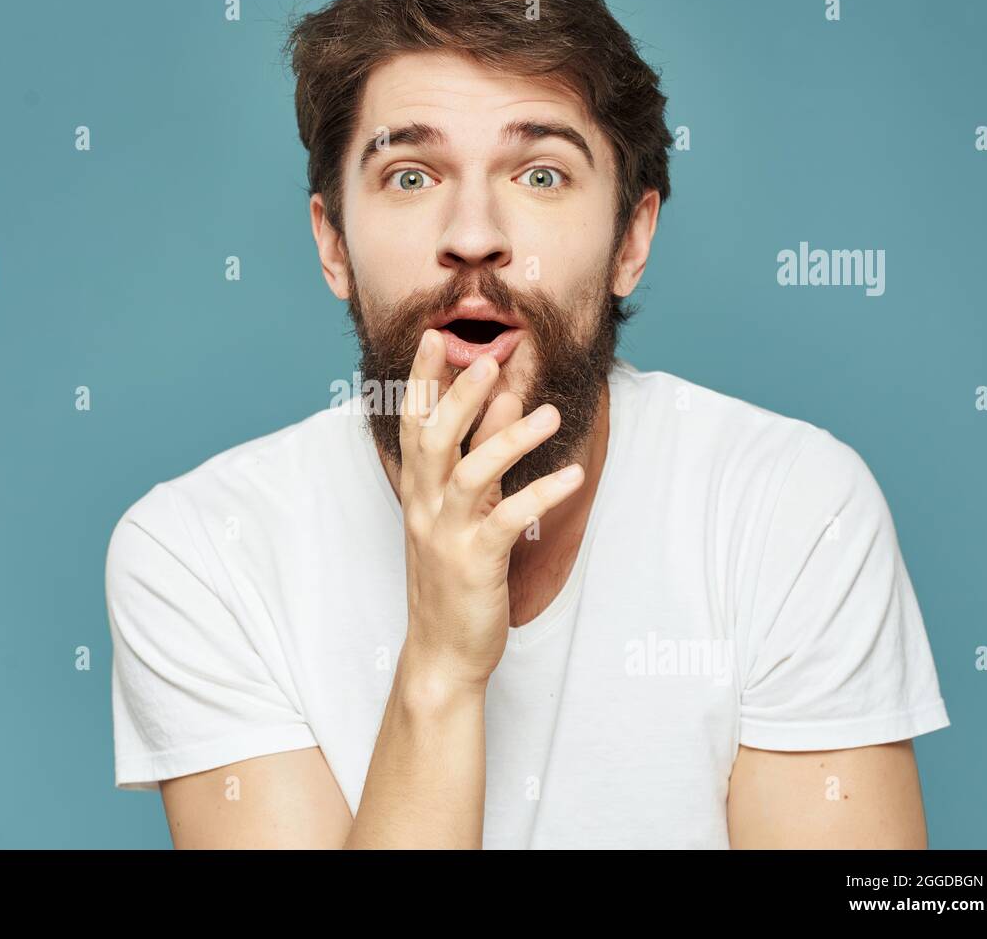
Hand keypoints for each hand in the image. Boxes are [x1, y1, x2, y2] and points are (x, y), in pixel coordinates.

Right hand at [397, 328, 585, 688]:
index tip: (435, 336)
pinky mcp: (475, 563)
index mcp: (420, 490)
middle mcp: (425, 507)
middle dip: (458, 396)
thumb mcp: (467, 507)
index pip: (413, 423)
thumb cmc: (455, 575)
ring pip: (470, 475)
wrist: (443, 650)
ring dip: (508, 439)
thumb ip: (483, 452)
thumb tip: (506, 397)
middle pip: (433, 439)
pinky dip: (541, 495)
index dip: (423, 379)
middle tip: (487, 358)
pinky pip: (507, 521)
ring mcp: (447, 535)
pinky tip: (573, 477)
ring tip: (550, 414)